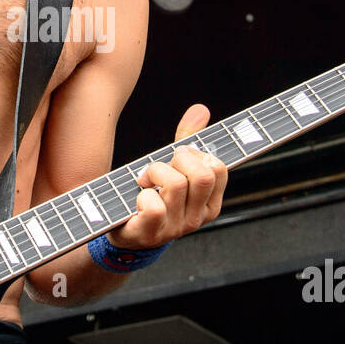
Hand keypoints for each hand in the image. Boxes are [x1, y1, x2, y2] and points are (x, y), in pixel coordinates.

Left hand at [109, 103, 226, 249]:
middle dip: (179, 160)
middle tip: (162, 165)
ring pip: (176, 185)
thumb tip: (201, 110)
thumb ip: (187, 141)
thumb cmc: (152, 197)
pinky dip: (142, 195)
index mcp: (209, 204)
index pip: (219, 168)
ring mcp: (176, 229)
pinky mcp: (152, 234)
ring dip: (155, 172)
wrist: (125, 233)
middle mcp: (198, 218)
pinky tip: (138, 197)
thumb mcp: (173, 170)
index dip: (198, 153)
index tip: (181, 154)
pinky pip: (154, 206)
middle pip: (203, 175)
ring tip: (145, 180)